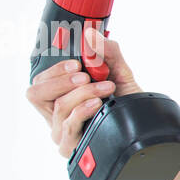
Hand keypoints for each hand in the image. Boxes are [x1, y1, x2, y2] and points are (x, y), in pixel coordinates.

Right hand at [24, 30, 142, 157]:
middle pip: (36, 94)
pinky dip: (82, 110)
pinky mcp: (70, 147)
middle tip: (85, 76)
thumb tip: (90, 33)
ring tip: (105, 88)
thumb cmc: (125, 101)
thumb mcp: (118, 72)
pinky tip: (96, 103)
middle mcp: (55, 115)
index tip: (77, 62)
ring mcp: (61, 132)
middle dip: (62, 81)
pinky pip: (68, 125)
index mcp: (58, 97)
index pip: (40, 81)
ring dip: (84, 93)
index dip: (54, 70)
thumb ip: (105, 51)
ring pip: (59, 107)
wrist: (144, 124)